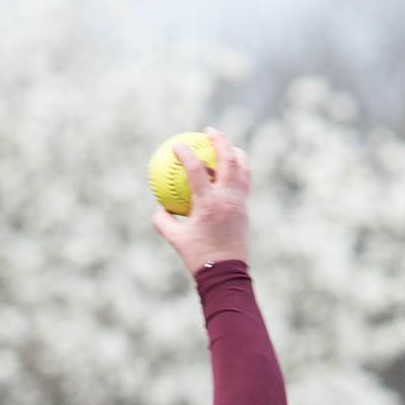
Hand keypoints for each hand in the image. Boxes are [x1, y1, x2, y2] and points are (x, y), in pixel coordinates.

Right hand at [153, 126, 250, 277]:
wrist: (224, 272)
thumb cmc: (197, 256)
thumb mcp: (175, 239)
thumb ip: (163, 221)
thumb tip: (158, 207)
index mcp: (208, 203)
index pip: (196, 170)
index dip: (185, 153)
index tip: (176, 145)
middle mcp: (227, 198)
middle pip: (228, 159)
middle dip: (219, 140)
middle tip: (208, 131)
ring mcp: (239, 202)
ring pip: (242, 167)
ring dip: (234, 152)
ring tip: (225, 146)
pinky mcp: (245, 208)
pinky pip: (244, 182)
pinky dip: (238, 170)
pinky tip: (230, 170)